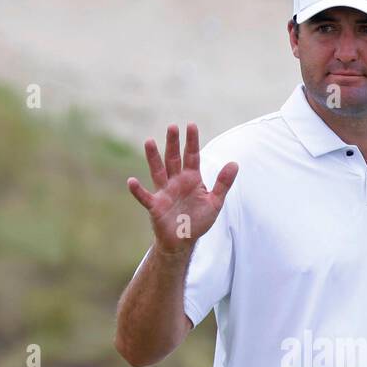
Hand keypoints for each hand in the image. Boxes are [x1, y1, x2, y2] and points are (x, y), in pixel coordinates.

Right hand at [126, 123, 238, 252]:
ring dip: (153, 157)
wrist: (184, 241)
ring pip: (158, 171)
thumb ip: (223, 184)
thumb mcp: (215, 202)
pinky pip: (145, 197)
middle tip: (172, 126)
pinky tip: (132, 181)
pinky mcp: (155, 206)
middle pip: (173, 158)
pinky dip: (138, 190)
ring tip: (149, 141)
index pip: (192, 156)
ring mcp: (164, 192)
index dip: (192, 141)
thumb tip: (234, 163)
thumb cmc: (198, 220)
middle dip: (173, 143)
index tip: (191, 125)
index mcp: (191, 178)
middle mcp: (176, 181)